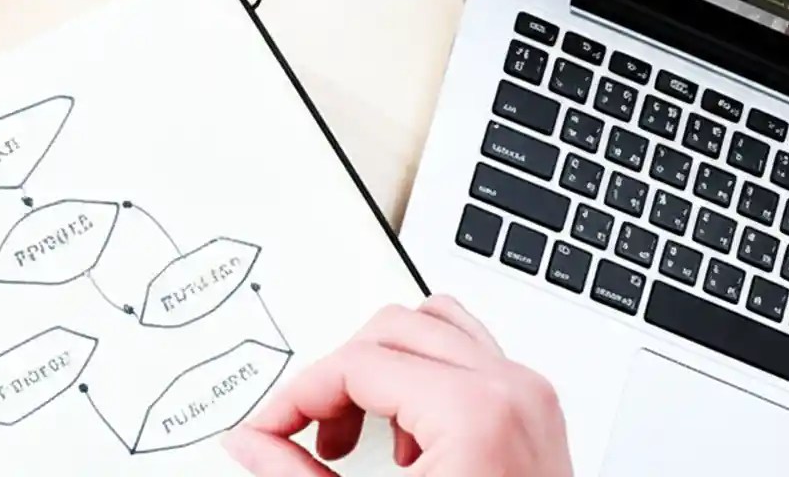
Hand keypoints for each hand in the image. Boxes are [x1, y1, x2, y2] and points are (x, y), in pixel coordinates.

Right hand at [223, 295, 571, 475]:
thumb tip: (252, 444)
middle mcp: (512, 388)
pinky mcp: (535, 409)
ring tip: (358, 432)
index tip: (269, 430)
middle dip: (336, 379)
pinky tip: (408, 436)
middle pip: (393, 330)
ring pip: (434, 326)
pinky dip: (426, 375)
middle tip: (306, 435)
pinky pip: (470, 353)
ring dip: (382, 368)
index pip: (358, 362)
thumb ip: (298, 475)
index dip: (298, 396)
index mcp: (478, 410)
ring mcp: (530, 395)